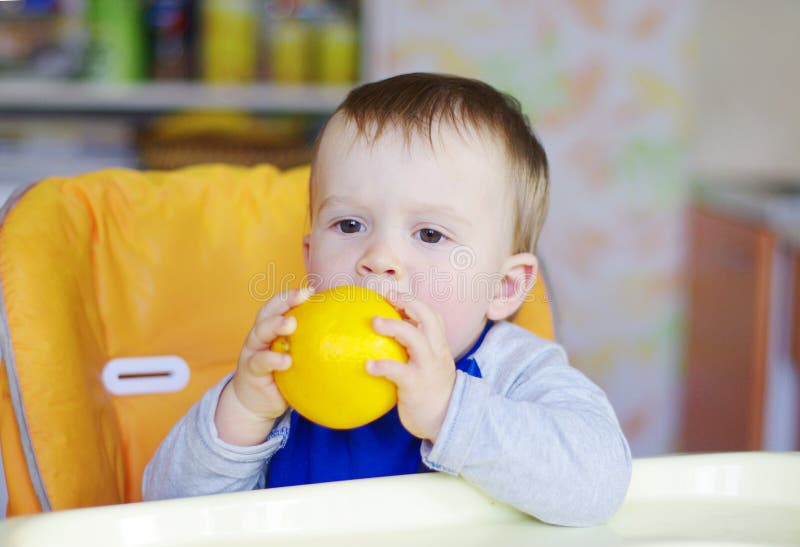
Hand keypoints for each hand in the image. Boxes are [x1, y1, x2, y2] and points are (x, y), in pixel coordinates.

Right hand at [215, 287, 313, 445]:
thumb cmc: (283, 377)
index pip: (279, 306)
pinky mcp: (250, 370)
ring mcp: (252, 352)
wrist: (256, 403)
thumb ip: (314, 347)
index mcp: (271, 329)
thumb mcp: (299, 360)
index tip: (311, 290)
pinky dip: (273, 359)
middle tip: (302, 296)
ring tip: (290, 324)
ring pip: (260, 333)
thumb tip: (351, 339)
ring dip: (274, 325)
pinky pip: (260, 362)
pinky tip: (287, 361)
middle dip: (284, 302)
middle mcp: (259, 336)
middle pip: (268, 312)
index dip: (292, 296)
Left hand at [368, 295, 455, 442]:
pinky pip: (398, 371)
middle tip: (385, 297)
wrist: (446, 420)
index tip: (391, 294)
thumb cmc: (429, 391)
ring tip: (375, 322)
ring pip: (415, 338)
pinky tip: (368, 365)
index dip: (413, 301)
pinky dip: (382, 366)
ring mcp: (427, 367)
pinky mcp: (416, 385)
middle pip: (428, 318)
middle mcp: (436, 352)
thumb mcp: (428, 366)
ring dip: (394, 327)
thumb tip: (382, 337)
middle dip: (407, 303)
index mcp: (438, 346)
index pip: (432, 315)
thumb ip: (413, 351)